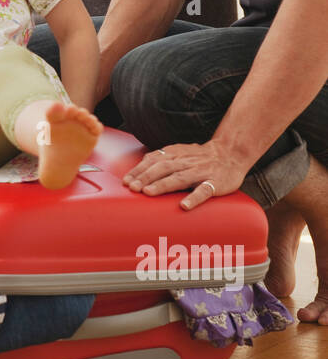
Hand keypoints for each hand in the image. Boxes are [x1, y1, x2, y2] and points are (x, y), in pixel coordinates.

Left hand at [121, 141, 248, 209]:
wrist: (232, 153)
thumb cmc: (201, 157)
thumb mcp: (180, 152)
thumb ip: (161, 158)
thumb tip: (139, 165)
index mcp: (176, 154)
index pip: (154, 160)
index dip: (139, 170)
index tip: (125, 181)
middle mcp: (187, 162)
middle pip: (163, 168)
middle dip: (146, 177)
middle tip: (132, 188)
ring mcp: (201, 172)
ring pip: (180, 178)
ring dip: (163, 185)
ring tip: (148, 193)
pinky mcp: (215, 183)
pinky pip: (204, 191)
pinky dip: (194, 198)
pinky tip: (184, 206)